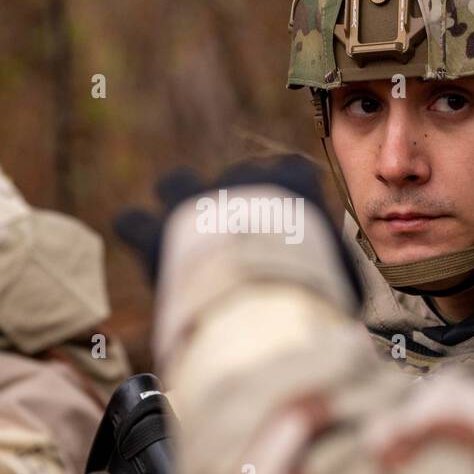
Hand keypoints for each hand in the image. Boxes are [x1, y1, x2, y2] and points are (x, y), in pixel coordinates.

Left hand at [114, 155, 356, 293]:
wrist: (263, 299)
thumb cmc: (313, 288)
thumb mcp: (340, 274)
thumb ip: (331, 265)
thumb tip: (334, 282)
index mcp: (290, 182)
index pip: (293, 174)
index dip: (290, 201)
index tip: (291, 230)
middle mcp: (239, 179)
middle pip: (234, 177)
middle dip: (235, 205)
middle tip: (239, 246)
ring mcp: (194, 201)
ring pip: (175, 182)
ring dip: (177, 201)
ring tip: (181, 235)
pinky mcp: (157, 232)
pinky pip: (133, 221)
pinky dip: (138, 234)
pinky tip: (144, 248)